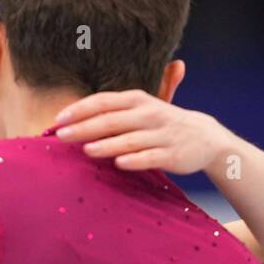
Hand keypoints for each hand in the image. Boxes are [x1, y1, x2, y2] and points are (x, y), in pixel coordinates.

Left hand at [54, 89, 233, 173]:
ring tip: (86, 150)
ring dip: (108, 145)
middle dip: (85, 128)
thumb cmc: (160, 123)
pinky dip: (136, 160)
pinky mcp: (172, 154)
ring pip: (130, 140)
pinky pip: (151, 157)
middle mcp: (149, 114)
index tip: (59, 119)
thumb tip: (71, 114)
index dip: (80, 109)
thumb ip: (110, 109)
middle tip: (61, 136)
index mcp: (137, 99)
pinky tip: (119, 164)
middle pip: (112, 120)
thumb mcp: (141, 108)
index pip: (104, 101)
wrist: (205, 137)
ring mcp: (162, 134)